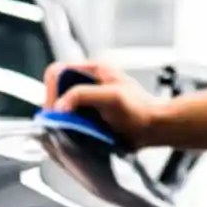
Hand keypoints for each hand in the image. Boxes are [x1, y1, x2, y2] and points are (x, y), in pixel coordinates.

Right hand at [43, 61, 166, 147]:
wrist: (155, 129)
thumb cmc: (141, 111)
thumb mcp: (113, 97)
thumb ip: (83, 96)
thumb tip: (59, 106)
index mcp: (93, 70)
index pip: (57, 72)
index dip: (51, 91)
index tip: (55, 110)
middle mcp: (88, 83)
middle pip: (56, 91)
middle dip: (54, 108)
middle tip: (59, 124)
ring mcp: (87, 101)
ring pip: (60, 108)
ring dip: (60, 120)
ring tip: (68, 131)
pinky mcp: (88, 116)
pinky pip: (68, 120)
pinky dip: (67, 128)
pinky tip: (75, 135)